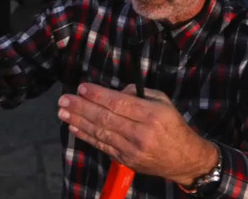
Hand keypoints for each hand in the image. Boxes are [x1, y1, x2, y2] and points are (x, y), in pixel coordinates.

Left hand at [57, 84, 218, 186]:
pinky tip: (74, 127)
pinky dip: (86, 136)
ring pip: (100, 133)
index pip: (118, 103)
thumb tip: (116, 91)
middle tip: (64, 99)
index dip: (97, 95)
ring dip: (78, 121)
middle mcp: (140, 133)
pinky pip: (102, 146)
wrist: (185, 159)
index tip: (81, 87)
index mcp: (151, 115)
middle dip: (81, 107)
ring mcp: (132, 149)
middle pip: (105, 118)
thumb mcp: (163, 102)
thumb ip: (140, 94)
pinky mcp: (126, 160)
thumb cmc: (173, 125)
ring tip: (62, 111)